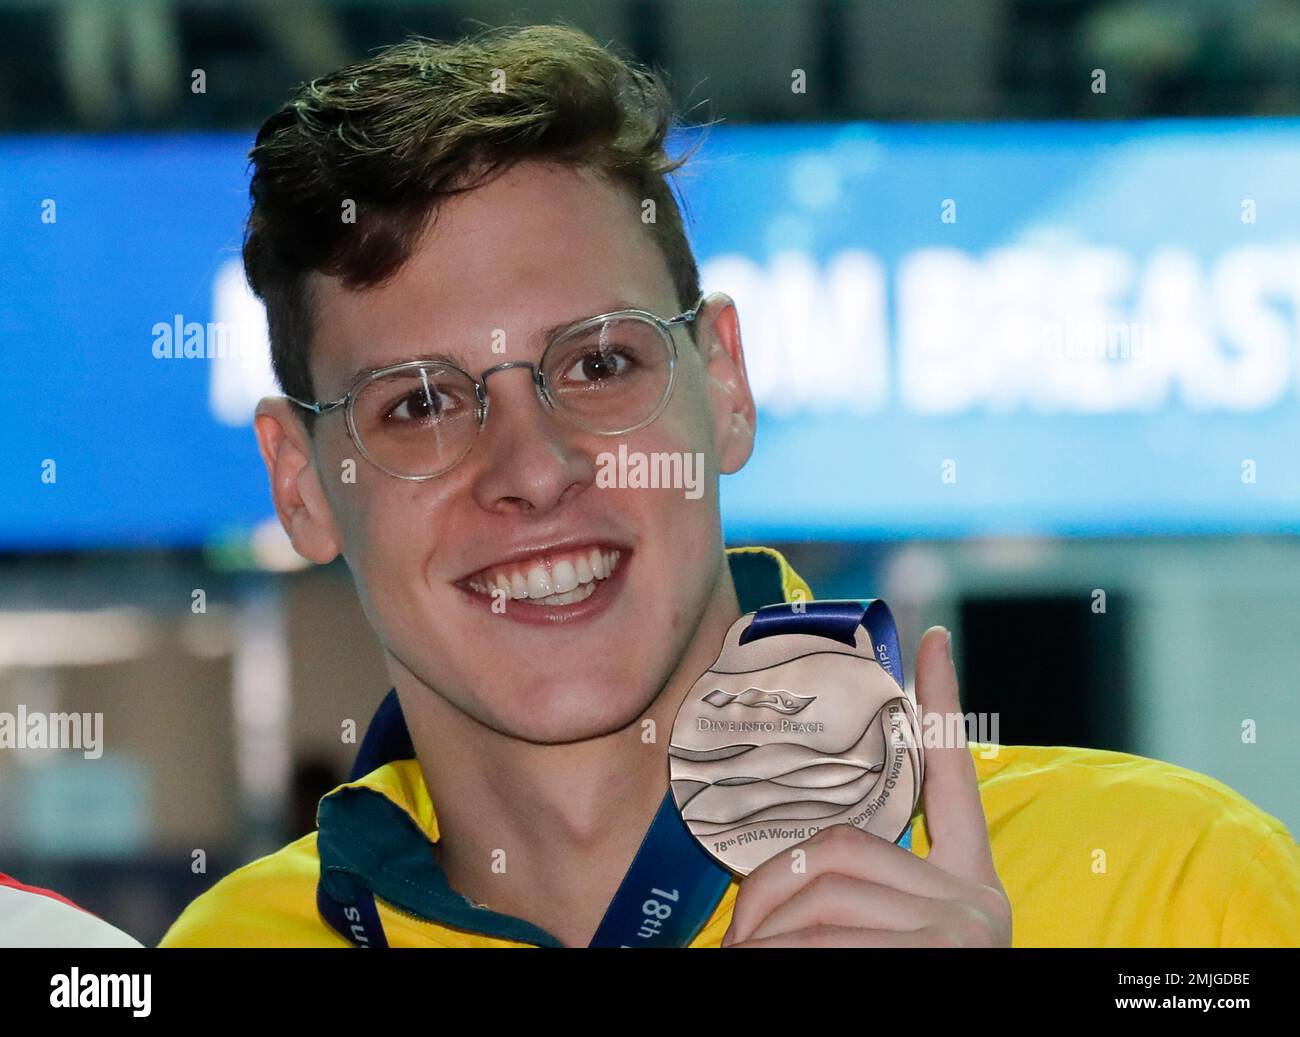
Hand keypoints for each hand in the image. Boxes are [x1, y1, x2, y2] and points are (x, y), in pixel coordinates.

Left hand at [720, 626, 1011, 947]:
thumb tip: (779, 875)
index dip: (940, 708)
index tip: (933, 638)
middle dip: (771, 889)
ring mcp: (964, 926)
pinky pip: (821, 936)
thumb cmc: (884, 1003)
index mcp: (967, 891)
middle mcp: (975, 903)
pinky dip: (769, 951)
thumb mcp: (880, 939)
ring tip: (737, 956)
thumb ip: (853, 892)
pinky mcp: (946, 948)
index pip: (950, 782)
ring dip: (763, 931)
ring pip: (825, 890)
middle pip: (846, 844)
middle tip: (734, 936)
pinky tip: (746, 960)